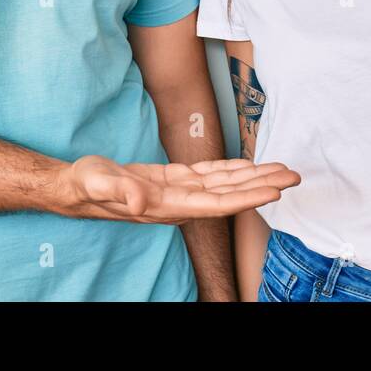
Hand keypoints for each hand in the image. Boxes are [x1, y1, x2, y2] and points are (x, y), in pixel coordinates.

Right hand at [56, 155, 300, 224]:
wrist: (75, 187)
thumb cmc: (84, 185)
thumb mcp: (96, 183)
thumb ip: (119, 191)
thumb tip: (140, 199)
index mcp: (166, 205)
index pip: (215, 203)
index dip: (246, 197)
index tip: (274, 192)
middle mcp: (179, 202)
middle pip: (229, 194)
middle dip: (262, 186)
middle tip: (294, 177)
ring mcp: (178, 191)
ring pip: (224, 184)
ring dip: (254, 177)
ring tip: (282, 170)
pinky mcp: (174, 180)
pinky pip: (210, 175)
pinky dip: (232, 169)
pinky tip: (249, 165)